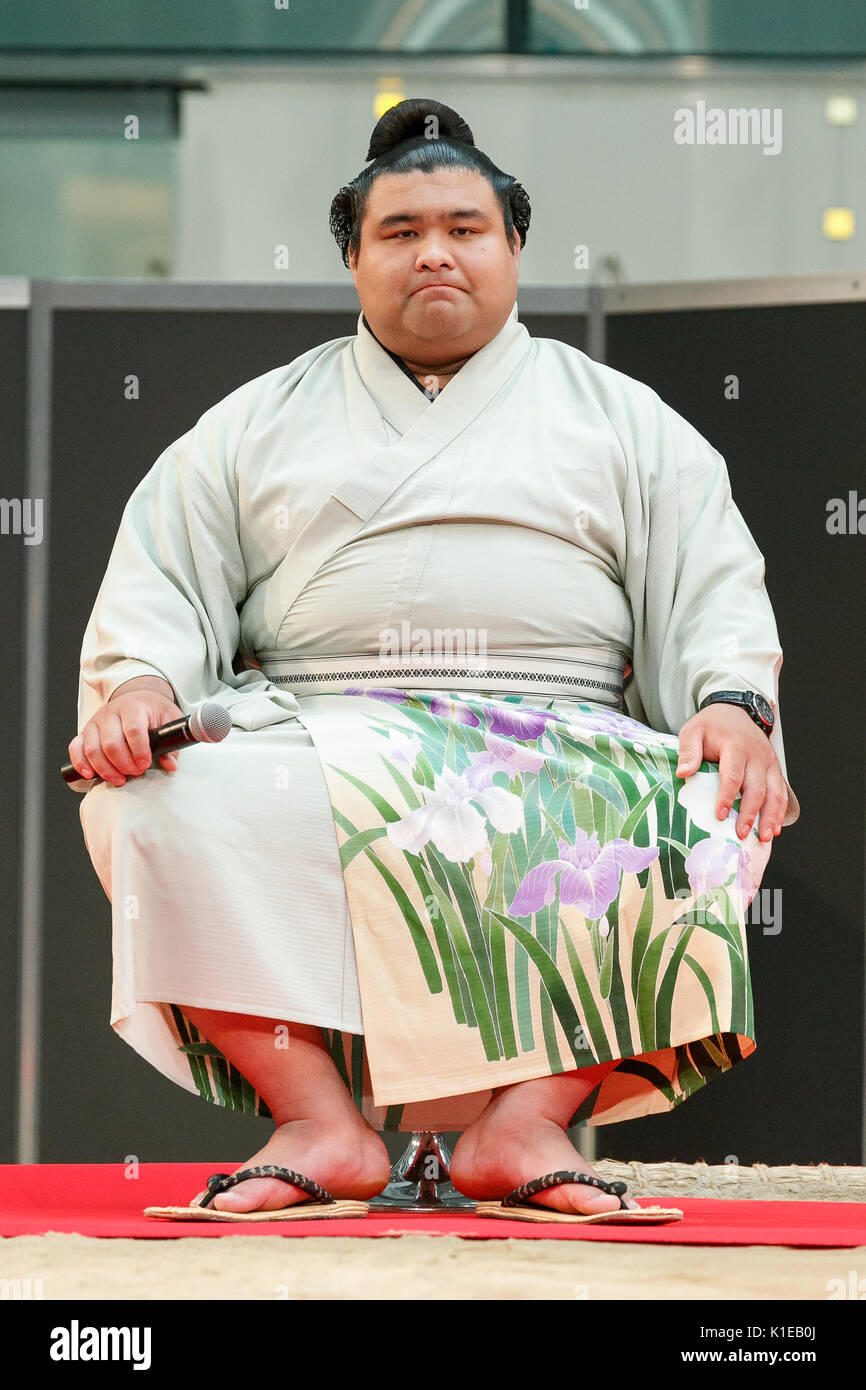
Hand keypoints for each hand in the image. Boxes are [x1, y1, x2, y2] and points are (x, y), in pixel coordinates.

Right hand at [68, 689, 184, 787]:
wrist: (137, 698)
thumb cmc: (153, 711)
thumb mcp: (170, 720)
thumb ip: (171, 743)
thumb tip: (170, 765)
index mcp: (133, 707)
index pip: (133, 730)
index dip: (139, 751)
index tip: (145, 764)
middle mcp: (111, 713)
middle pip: (111, 743)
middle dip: (124, 764)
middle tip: (136, 772)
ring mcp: (95, 722)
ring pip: (92, 749)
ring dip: (106, 770)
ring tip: (121, 779)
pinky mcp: (85, 732)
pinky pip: (76, 749)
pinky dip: (81, 764)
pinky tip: (90, 775)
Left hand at [676, 703, 787, 841]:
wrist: (734, 710)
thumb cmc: (711, 725)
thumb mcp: (693, 731)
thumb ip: (688, 751)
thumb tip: (683, 773)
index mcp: (734, 746)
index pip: (733, 775)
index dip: (727, 797)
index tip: (720, 815)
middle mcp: (756, 755)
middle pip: (757, 788)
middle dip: (751, 813)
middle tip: (741, 834)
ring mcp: (768, 762)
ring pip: (775, 792)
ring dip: (771, 816)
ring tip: (764, 837)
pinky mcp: (774, 768)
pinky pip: (782, 791)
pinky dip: (780, 811)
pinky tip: (775, 827)